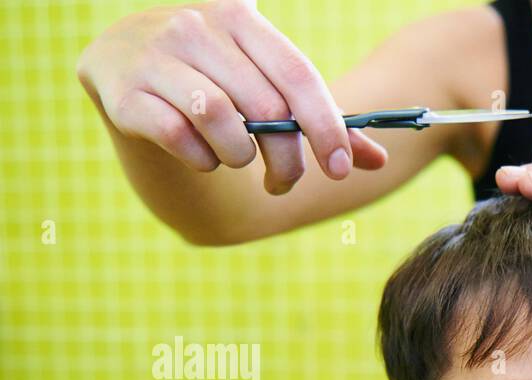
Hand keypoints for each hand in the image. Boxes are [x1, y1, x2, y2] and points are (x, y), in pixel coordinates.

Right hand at [75, 0, 387, 194]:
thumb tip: (379, 161)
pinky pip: (179, 138)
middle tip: (284, 181)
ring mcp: (155, 55)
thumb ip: (321, 120)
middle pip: (265, 107)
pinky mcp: (122, 90)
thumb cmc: (217, 78)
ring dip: (240, 158)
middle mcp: (196, 27)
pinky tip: (203, 157)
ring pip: (221, 122)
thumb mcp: (266, 85)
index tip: (338, 168)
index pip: (297, 75)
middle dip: (285, 159)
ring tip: (236, 159)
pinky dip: (202, 160)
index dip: (325, 126)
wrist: (126, 63)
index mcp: (240, 17)